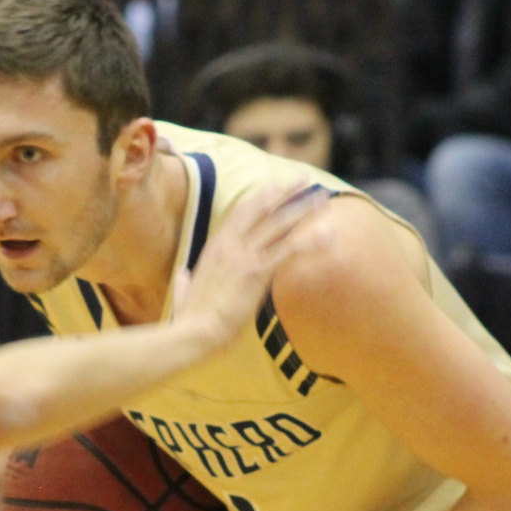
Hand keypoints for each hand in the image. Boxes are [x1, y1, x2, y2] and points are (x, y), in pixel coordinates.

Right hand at [174, 182, 326, 348]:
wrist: (193, 333)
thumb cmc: (189, 320)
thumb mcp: (183, 295)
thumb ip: (184, 283)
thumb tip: (181, 277)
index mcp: (215, 247)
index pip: (241, 212)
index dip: (261, 197)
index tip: (277, 187)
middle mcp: (229, 245)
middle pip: (261, 208)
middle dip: (284, 190)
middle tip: (302, 178)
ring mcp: (243, 256)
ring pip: (279, 224)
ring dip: (303, 208)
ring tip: (323, 198)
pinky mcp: (257, 272)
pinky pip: (289, 250)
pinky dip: (311, 241)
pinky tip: (330, 235)